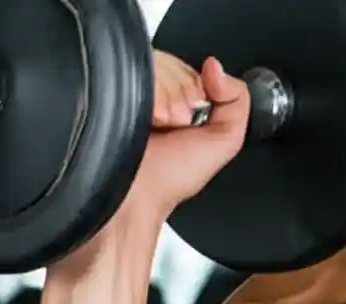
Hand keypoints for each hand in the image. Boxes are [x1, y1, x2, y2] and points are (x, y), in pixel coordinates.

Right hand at [124, 51, 250, 214]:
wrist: (132, 197)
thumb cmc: (170, 179)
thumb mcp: (223, 142)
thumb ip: (237, 104)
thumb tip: (216, 69)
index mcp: (181, 102)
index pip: (194, 69)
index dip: (199, 90)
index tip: (192, 116)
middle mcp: (155, 93)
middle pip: (176, 65)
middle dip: (181, 95)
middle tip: (172, 125)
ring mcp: (130, 89)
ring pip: (155, 66)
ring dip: (162, 98)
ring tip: (156, 124)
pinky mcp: (108, 88)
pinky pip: (133, 70)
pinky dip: (145, 94)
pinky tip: (143, 118)